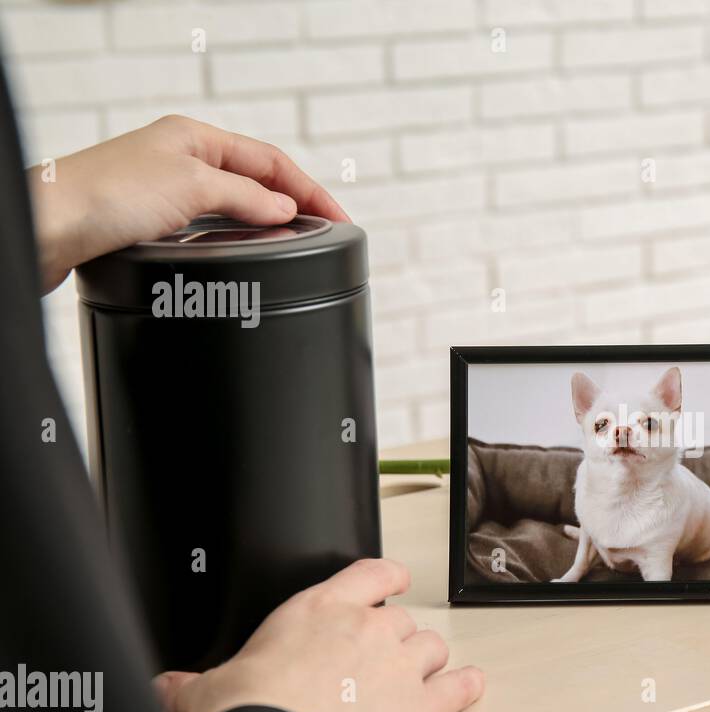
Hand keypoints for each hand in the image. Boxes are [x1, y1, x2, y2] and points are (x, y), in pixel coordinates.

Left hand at [26, 114, 349, 293]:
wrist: (48, 229)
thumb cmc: (103, 196)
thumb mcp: (192, 186)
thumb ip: (245, 197)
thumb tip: (284, 209)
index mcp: (194, 138)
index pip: (271, 161)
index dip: (311, 191)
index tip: (341, 220)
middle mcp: (180, 161)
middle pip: (255, 182)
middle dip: (294, 205)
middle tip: (326, 234)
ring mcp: (165, 193)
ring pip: (233, 207)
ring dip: (265, 224)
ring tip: (294, 246)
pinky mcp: (150, 225)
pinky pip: (209, 229)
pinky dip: (236, 239)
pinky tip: (244, 255)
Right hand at [153, 559, 483, 711]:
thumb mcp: (209, 690)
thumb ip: (190, 685)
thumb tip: (164, 688)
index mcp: (319, 610)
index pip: (370, 574)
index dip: (387, 576)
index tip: (393, 581)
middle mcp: (367, 629)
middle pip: (400, 619)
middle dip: (394, 637)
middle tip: (381, 659)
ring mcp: (399, 665)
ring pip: (431, 648)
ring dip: (426, 660)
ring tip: (415, 676)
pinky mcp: (421, 706)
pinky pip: (457, 687)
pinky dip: (466, 687)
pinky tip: (469, 686)